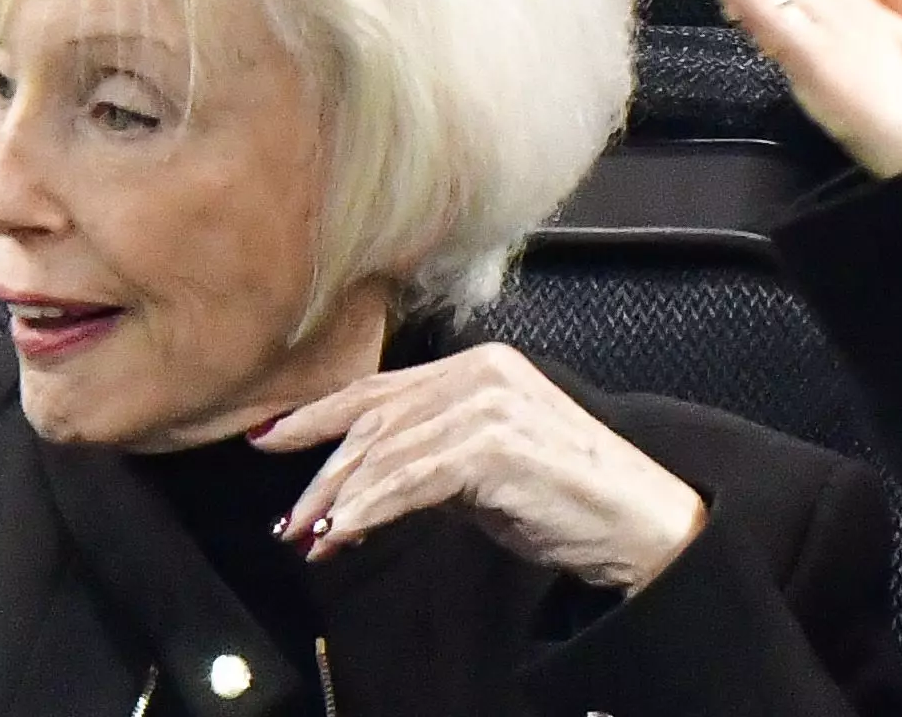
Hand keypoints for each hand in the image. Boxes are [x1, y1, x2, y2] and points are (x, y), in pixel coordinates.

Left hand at [257, 345, 709, 593]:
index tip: (266, 436)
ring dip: (337, 499)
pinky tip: (343, 534)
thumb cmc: (565, 497)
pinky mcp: (493, 446)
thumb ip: (430, 458)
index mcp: (482, 365)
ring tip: (308, 536)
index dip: (318, 412)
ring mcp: (489, 405)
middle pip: (374, 419)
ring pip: (385, 450)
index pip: (381, 386)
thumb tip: (359, 489)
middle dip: (320, 472)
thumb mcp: (484, 468)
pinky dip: (367, 509)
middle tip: (287, 520)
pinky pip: (409, 480)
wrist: (635, 517)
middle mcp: (483, 372)